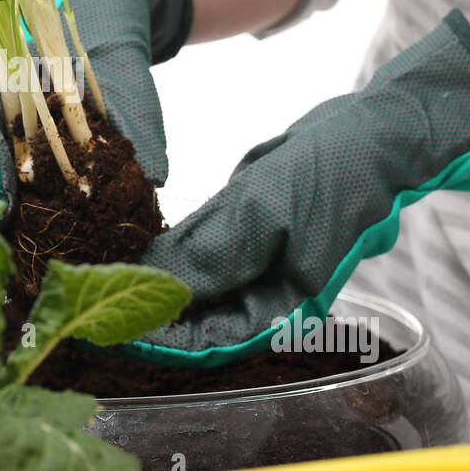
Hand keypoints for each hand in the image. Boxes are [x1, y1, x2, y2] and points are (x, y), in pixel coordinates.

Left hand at [123, 9, 469, 365]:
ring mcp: (263, 265)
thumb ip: (210, 253)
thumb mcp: (264, 209)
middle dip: (149, 316)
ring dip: (156, 287)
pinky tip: (140, 251)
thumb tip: (153, 283)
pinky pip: (207, 257)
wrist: (375, 129)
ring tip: (105, 280)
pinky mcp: (253, 235)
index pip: (209, 341)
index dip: (157, 340)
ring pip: (198, 289)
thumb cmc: (335, 171)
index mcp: (285, 307)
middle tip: (94, 305)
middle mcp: (271, 296)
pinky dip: (176, 258)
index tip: (107, 330)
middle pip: (198, 322)